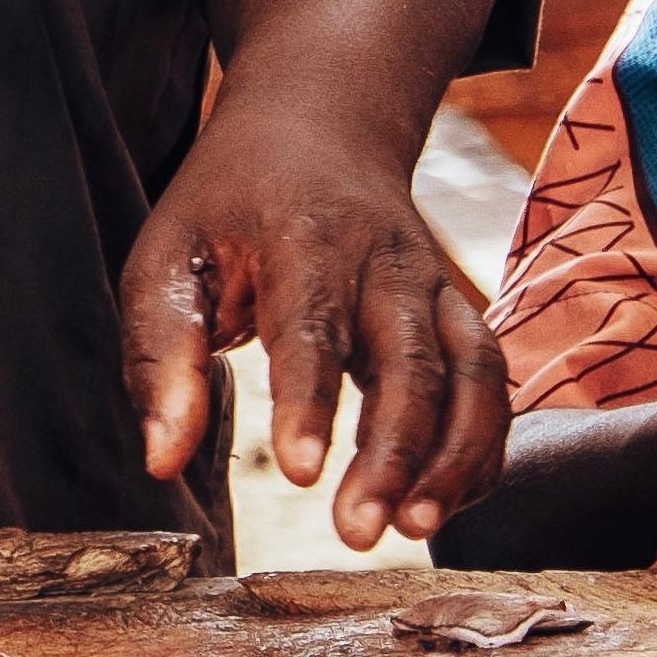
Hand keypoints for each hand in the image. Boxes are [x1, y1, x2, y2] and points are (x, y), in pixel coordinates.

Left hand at [119, 84, 506, 552]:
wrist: (319, 123)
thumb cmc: (229, 202)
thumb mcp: (166, 254)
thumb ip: (162, 356)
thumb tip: (162, 460)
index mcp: (305, 235)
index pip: (313, 324)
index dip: (309, 401)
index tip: (299, 474)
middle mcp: (387, 259)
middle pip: (412, 359)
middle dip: (393, 451)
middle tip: (359, 533)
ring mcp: (436, 283)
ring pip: (475, 373)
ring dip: (456, 458)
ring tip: (416, 531)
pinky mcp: (460, 312)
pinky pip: (494, 386)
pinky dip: (482, 450)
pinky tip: (443, 505)